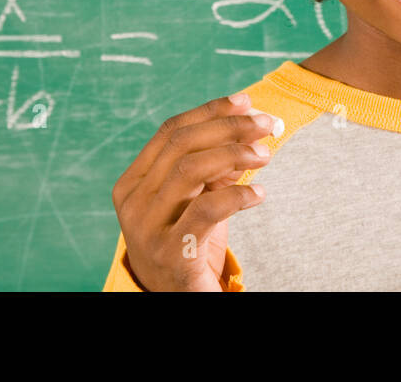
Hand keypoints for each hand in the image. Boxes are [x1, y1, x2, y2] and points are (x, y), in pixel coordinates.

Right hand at [112, 94, 276, 290]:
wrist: (178, 300)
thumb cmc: (189, 243)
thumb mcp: (196, 198)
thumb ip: (213, 165)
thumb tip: (248, 124)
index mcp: (133, 182)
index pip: (170, 131)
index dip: (210, 111)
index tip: (246, 101)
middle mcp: (133, 203)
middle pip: (182, 145)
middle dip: (229, 127)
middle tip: (268, 124)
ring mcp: (148, 228)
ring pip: (190, 170)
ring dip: (234, 154)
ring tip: (266, 155)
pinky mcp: (172, 253)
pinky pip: (207, 210)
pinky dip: (238, 195)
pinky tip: (259, 193)